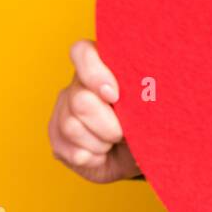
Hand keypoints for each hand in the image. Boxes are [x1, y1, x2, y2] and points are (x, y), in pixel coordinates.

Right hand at [48, 39, 141, 182]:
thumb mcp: (153, 104)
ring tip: (113, 142)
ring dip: (101, 142)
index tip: (115, 96)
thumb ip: (141, 92)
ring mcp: (64, 110)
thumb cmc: (150, 122)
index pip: (82, 52)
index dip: (95, 74)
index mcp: (102, 66)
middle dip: (107, 124)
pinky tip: (103, 154)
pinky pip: (71, 150)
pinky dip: (93, 158)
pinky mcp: (58, 139)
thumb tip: (122, 96)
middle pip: (80, 100)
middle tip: (123, 131)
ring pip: (72, 126)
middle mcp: (78, 85)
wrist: (141, 156)